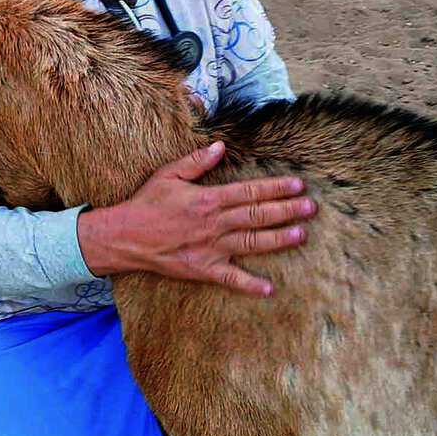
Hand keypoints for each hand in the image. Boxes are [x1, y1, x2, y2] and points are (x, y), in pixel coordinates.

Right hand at [76, 140, 315, 296]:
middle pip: (257, 216)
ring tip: (302, 235)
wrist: (124, 237)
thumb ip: (196, 162)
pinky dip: (249, 285)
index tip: (297, 185)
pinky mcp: (203, 269)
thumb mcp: (167, 175)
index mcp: (207, 199)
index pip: (249, 192)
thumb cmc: (145, 204)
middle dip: (287, 211)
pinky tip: (269, 289)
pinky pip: (230, 279)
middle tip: (312, 208)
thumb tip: (220, 147)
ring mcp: (210, 248)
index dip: (275, 188)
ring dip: (278, 239)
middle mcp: (214, 224)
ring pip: (252, 243)